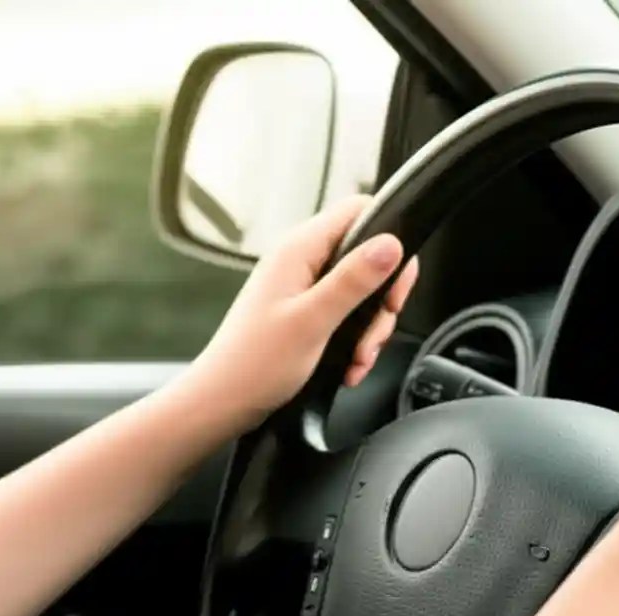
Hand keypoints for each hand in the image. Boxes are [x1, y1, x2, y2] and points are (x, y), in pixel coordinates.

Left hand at [190, 195, 418, 426]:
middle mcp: (299, 261)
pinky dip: (354, 341)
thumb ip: (353, 281)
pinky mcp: (303, 311)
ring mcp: (301, 286)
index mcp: (298, 250)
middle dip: (381, 299)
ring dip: (368, 328)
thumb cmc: (253, 365)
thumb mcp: (313, 321)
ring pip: (360, 292)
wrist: (222, 402)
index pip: (358, 211)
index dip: (389, 239)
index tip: (395, 283)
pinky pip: (344, 315)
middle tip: (375, 331)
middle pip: (366, 256)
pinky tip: (348, 365)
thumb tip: (390, 245)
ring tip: (358, 357)